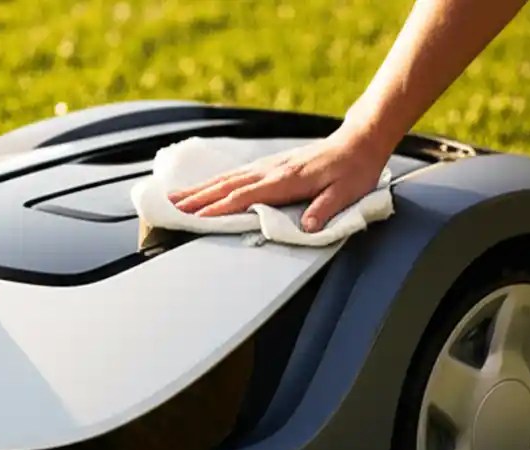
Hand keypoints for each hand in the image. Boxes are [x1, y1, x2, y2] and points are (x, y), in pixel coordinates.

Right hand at [166, 124, 395, 231]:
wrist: (359, 141)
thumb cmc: (354, 169)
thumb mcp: (346, 192)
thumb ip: (324, 210)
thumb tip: (307, 228)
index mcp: (286, 180)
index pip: (244, 197)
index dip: (219, 209)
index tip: (196, 218)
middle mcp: (271, 171)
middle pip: (226, 186)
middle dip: (196, 198)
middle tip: (170, 207)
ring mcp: (269, 166)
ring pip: (226, 179)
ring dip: (199, 189)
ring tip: (175, 197)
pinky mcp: (270, 165)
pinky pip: (236, 175)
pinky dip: (215, 182)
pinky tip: (204, 187)